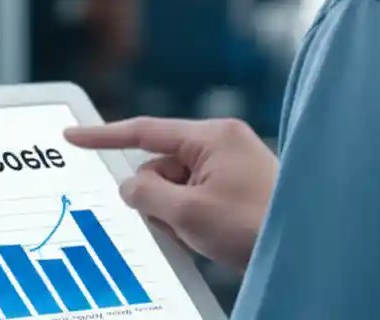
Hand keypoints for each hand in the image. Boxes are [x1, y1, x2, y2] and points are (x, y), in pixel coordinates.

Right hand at [64, 117, 276, 270]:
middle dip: (155, 197)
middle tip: (174, 224)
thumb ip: (147, 196)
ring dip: (174, 213)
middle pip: (161, 165)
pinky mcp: (237, 186)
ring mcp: (232, 165)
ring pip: (176, 186)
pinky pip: (195, 197)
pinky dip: (190, 219)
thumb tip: (130, 187)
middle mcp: (223, 143)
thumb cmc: (254, 226)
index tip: (73, 136)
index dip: (104, 136)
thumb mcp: (188, 214)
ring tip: (201, 236)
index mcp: (213, 136)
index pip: (146, 130)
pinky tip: (207, 239)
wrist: (305, 249)